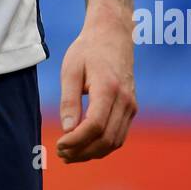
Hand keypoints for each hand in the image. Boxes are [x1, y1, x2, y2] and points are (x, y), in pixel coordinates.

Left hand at [56, 5, 136, 162]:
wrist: (113, 36)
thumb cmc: (88, 50)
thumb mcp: (71, 70)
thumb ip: (69, 100)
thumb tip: (67, 130)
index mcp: (108, 88)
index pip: (95, 125)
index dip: (76, 141)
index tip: (59, 145)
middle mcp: (125, 100)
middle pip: (106, 139)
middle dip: (82, 152)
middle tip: (61, 154)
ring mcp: (131, 106)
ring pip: (115, 142)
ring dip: (92, 153)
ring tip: (69, 154)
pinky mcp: (131, 109)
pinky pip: (119, 135)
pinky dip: (102, 146)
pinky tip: (83, 146)